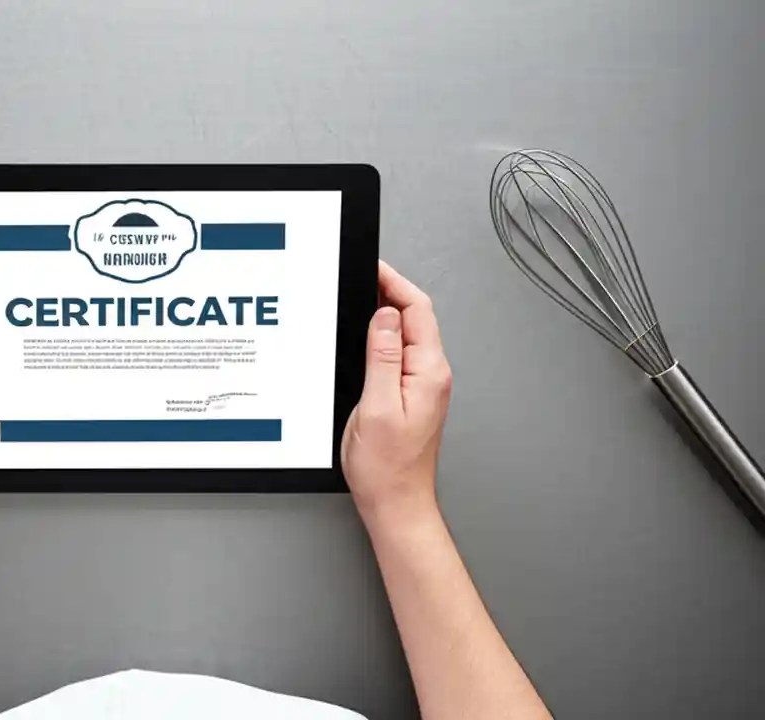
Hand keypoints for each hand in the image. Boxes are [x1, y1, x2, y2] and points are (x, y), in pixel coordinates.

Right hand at [342, 261, 452, 522]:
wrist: (396, 503)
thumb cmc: (387, 468)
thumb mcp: (377, 406)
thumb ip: (382, 357)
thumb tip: (384, 316)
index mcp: (428, 372)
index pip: (416, 310)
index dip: (394, 283)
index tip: (372, 267)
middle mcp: (432, 375)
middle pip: (414, 318)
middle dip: (388, 292)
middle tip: (360, 278)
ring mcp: (423, 385)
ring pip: (405, 335)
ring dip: (383, 315)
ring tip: (358, 301)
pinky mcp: (411, 395)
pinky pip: (398, 355)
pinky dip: (380, 339)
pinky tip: (363, 340)